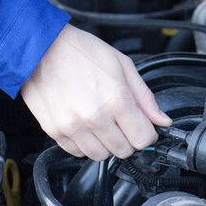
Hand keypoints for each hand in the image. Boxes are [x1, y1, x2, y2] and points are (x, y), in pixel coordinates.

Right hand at [20, 24, 171, 159]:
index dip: (148, 133)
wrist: (43, 49)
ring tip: (102, 121)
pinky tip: (85, 123)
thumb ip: (145, 96)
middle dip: (128, 138)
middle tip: (122, 120)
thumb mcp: (123, 65)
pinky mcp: (55, 132)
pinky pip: (77, 153)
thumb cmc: (83, 51)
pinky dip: (85, 144)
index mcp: (116, 99)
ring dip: (107, 143)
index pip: (143, 139)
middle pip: (123, 151)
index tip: (144, 126)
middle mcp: (95, 118)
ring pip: (101, 156)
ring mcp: (73, 128)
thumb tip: (162, 120)